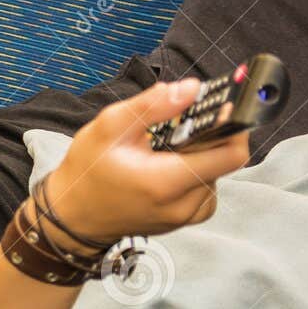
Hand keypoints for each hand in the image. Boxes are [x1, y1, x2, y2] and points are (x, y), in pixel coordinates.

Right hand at [47, 78, 250, 240]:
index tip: (222, 107)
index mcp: (167, 181)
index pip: (232, 154)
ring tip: (168, 146)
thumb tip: (192, 88)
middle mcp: (183, 204)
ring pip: (218, 173)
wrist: (72, 216)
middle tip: (182, 123)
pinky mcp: (185, 219)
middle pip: (225, 160)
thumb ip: (153, 105)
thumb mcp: (109, 127)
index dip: (235, 125)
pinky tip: (169, 164)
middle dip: (210, 135)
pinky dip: (196, 171)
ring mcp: (186, 216)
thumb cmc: (87, 172)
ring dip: (202, 153)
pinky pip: (206, 189)